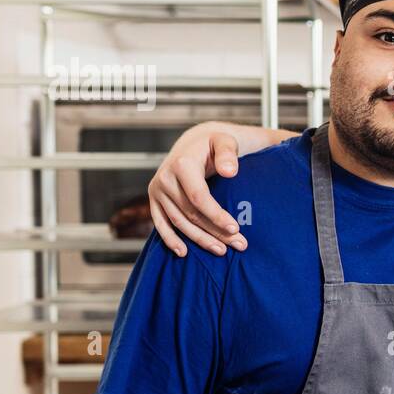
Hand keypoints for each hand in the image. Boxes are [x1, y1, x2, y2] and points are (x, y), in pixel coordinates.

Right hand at [147, 123, 248, 256]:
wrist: (194, 142)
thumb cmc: (215, 143)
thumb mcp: (225, 141)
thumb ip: (228, 153)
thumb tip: (229, 171)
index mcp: (182, 164)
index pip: (199, 197)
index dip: (216, 215)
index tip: (235, 228)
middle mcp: (165, 178)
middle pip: (190, 213)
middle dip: (215, 232)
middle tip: (239, 244)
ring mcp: (157, 190)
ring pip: (178, 222)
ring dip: (199, 240)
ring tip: (222, 251)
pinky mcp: (154, 199)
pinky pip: (161, 223)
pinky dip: (170, 239)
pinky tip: (183, 253)